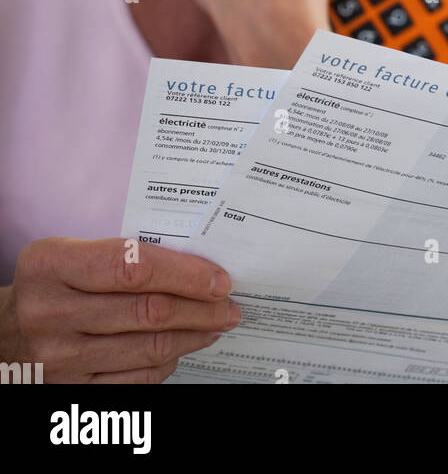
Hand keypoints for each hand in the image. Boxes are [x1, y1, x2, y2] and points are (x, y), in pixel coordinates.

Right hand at [0, 238, 240, 383]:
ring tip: (216, 323)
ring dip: (193, 336)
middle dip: (201, 308)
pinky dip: (166, 363)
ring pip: (148, 349)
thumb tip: (194, 265)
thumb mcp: (68, 253)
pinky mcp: (70, 390)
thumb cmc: (50, 284)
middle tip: (229, 303)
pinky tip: (182, 348)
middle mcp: (52, 313)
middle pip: (147, 311)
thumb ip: (121, 254)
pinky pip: (134, 380)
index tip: (219, 278)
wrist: (3, 334)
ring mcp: (60, 358)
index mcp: (52, 265)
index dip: (184, 274)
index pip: (133, 267)